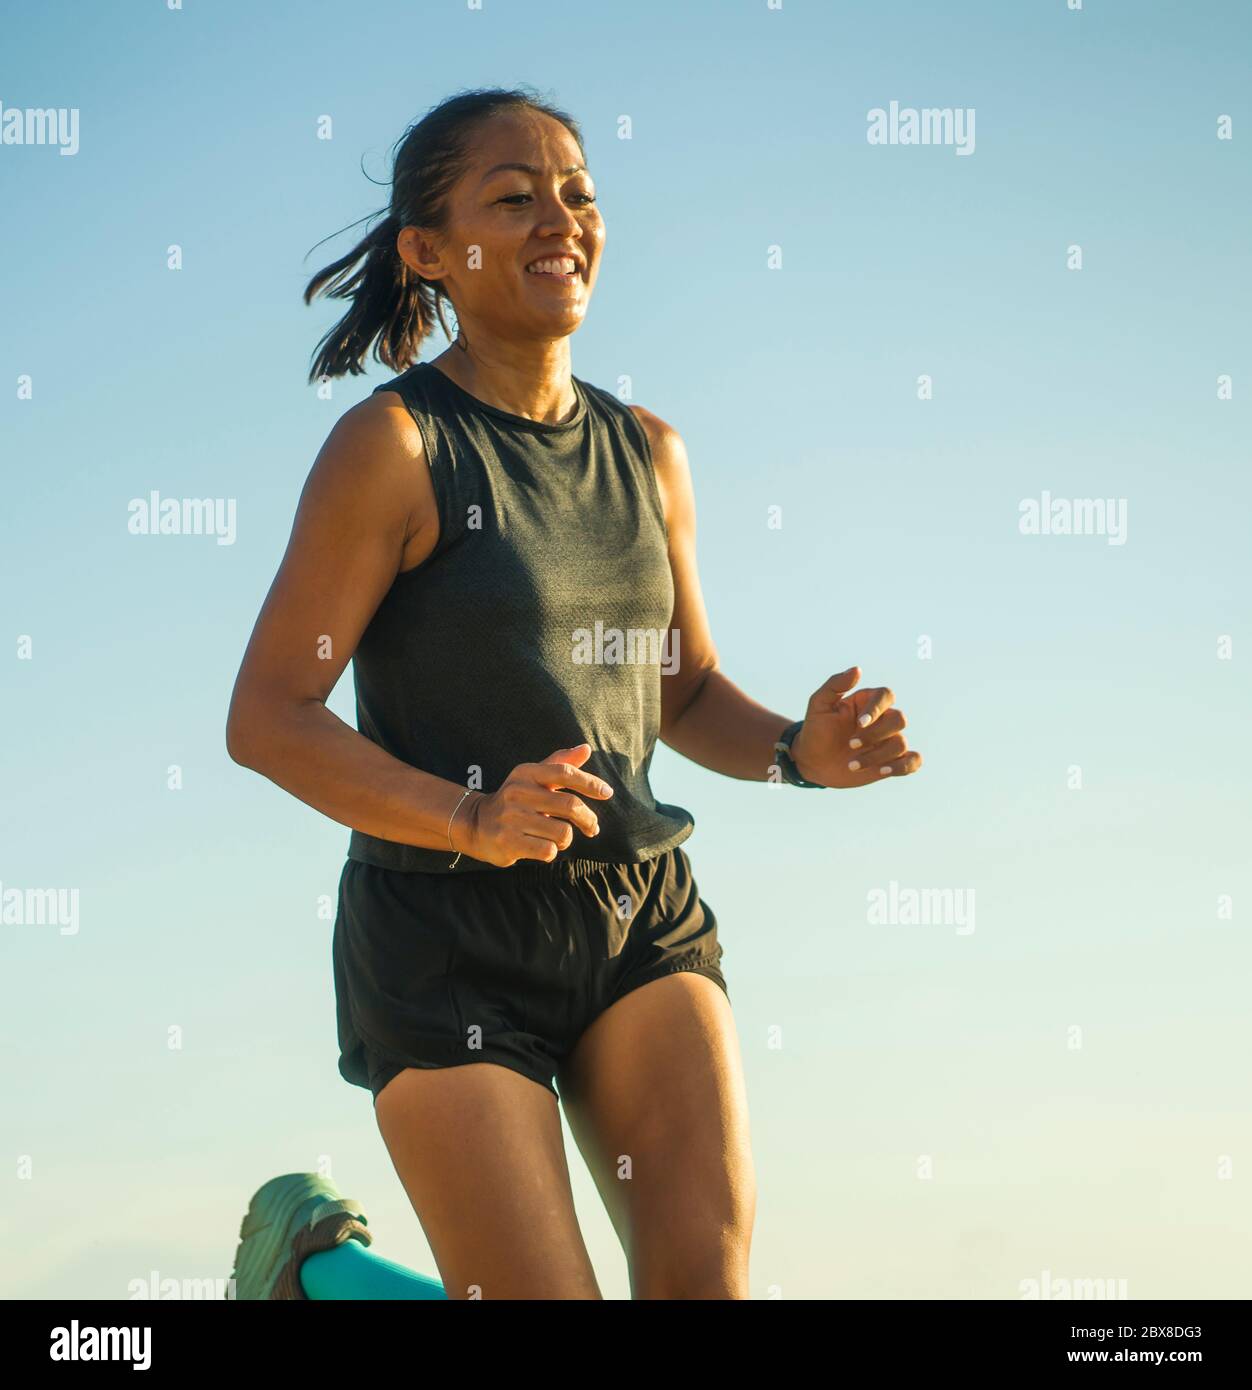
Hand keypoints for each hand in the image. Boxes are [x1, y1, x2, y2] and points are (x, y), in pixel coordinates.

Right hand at [458, 743, 614, 866]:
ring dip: (567, 838)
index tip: (607, 793)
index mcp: (526, 773)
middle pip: (569, 806)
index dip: (589, 782)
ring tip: (559, 837)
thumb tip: (585, 748)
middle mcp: (517, 793)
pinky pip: (548, 850)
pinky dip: (552, 851)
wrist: (475, 824)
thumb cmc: (514, 800)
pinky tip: (542, 847)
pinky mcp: (508, 842)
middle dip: (588, 819)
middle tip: (592, 827)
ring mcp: (512, 819)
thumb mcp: (532, 777)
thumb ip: (560, 763)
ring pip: (562, 833)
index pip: (564, 773)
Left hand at [788, 666, 921, 788]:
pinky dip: (904, 766)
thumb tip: (857, 669)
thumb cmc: (816, 730)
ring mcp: (888, 741)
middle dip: (876, 734)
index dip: (877, 708)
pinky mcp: (892, 761)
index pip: (886, 695)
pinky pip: (913, 761)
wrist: (813, 762)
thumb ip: (835, 685)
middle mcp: (882, 720)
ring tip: (852, 765)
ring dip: (877, 756)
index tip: (859, 723)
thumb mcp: (819, 705)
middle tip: (850, 745)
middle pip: (899, 719)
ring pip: (901, 744)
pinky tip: (883, 770)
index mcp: (867, 702)